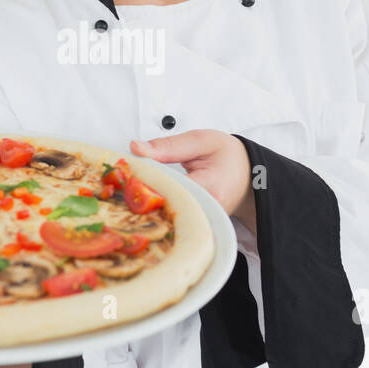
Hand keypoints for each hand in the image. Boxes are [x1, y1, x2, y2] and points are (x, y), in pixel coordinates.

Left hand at [130, 129, 256, 235]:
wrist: (249, 175)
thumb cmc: (229, 157)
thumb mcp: (201, 141)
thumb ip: (168, 146)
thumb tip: (136, 149)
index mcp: (208, 188)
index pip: (166, 187)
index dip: (142, 181)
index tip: (124, 173)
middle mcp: (205, 211)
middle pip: (162, 207)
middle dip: (138, 196)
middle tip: (119, 185)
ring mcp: (201, 222)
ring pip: (164, 216)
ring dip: (145, 203)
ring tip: (129, 191)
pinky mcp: (196, 226)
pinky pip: (170, 219)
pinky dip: (155, 208)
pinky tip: (142, 200)